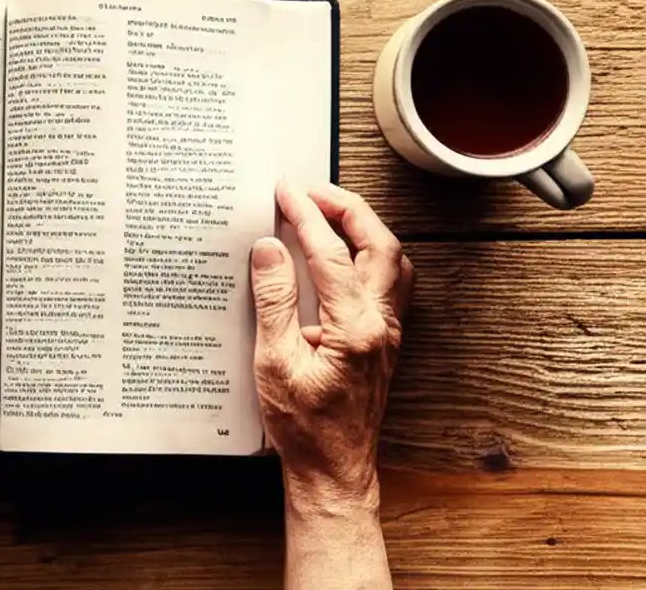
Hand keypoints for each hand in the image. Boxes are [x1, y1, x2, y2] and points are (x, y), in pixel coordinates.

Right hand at [250, 181, 412, 512]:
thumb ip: (274, 301)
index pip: (332, 254)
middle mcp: (382, 325)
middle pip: (379, 244)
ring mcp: (389, 333)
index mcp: (356, 328)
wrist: (333, 471)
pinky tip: (343, 256)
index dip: (307, 216)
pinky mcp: (384, 341)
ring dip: (364, 228)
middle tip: (310, 191)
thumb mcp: (275, 364)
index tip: (286, 192)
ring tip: (328, 213)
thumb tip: (269, 250)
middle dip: (346, 208)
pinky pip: (389, 281)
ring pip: (393, 260)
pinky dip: (368, 255)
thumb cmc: (304, 429)